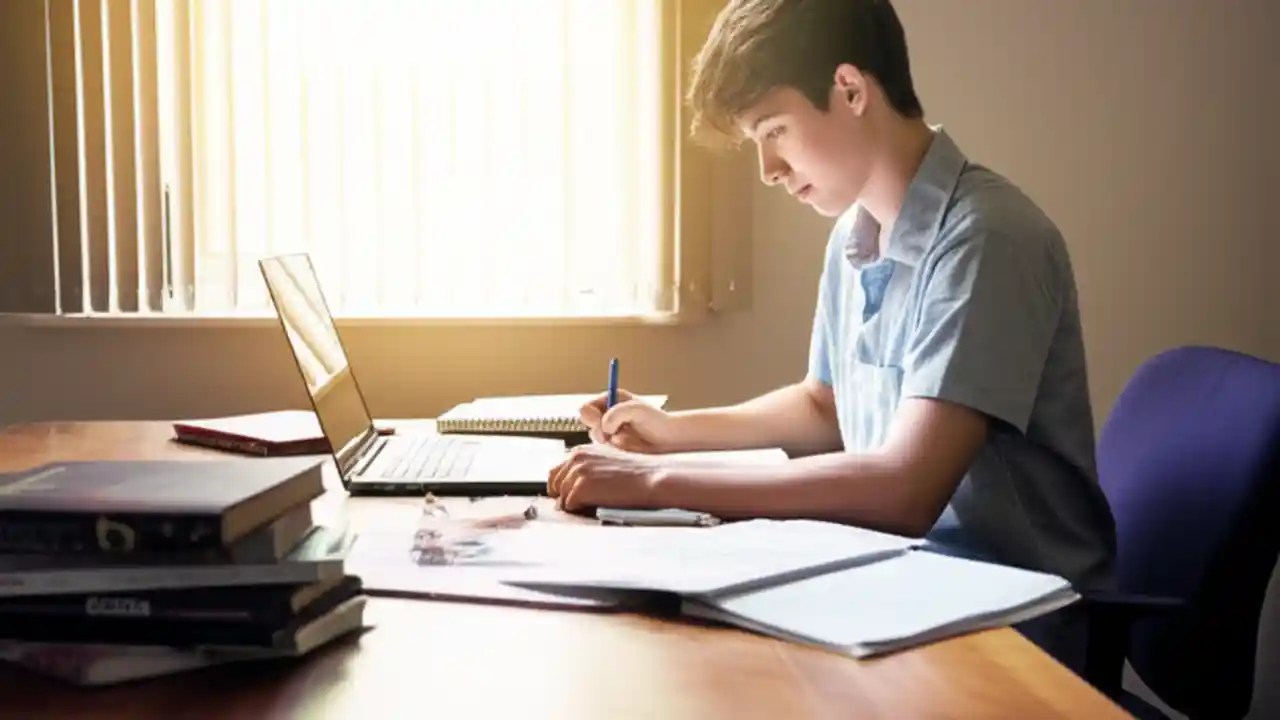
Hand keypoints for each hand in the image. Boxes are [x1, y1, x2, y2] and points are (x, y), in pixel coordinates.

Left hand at [546, 444, 664, 513]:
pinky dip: (579, 511)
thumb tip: (573, 487)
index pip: (557, 471)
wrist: (652, 478)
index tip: (569, 496)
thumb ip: (589, 468)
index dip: (562, 486)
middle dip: (564, 496)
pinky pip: (569, 506)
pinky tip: (594, 509)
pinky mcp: (581, 487)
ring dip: (574, 505)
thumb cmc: (637, 473)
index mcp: (581, 450)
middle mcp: (576, 457)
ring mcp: (577, 472)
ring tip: (591, 507)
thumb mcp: (608, 461)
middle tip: (579, 506)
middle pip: (555, 485)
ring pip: (562, 497)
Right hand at [579, 390, 678, 452]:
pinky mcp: (613, 446)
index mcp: (611, 400)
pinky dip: (613, 450)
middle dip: (597, 430)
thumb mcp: (637, 410)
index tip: (599, 422)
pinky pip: (604, 450)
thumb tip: (604, 427)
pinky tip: (627, 447)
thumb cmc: (656, 421)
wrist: (668, 440)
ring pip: (595, 438)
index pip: (587, 408)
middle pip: (587, 424)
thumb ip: (617, 414)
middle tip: (609, 436)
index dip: (590, 416)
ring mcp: (609, 432)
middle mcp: (607, 415)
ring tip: (626, 440)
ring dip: (607, 441)